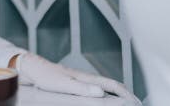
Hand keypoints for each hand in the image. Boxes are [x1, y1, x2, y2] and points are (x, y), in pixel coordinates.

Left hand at [17, 53, 140, 103]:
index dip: (127, 94)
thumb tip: (101, 92)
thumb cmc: (45, 76)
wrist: (31, 68)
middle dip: (126, 95)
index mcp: (87, 78)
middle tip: (137, 105)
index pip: (114, 85)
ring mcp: (80, 80)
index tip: (138, 103)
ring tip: (124, 104)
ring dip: (116, 95)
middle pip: (112, 86)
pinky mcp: (73, 83)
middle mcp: (86, 78)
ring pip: (104, 87)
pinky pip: (95, 89)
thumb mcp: (63, 84)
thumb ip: (81, 88)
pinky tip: (102, 100)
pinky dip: (105, 95)